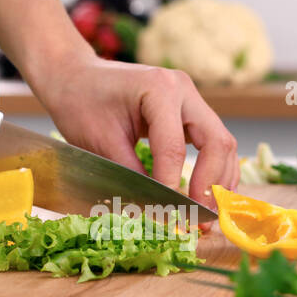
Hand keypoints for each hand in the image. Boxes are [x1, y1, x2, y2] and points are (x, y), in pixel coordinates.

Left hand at [30, 55, 239, 213]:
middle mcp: (183, 89)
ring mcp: (190, 98)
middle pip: (216, 141)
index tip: (168, 216)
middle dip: (211, 184)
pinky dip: (214, 170)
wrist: (75, 77)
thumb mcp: (100, 142)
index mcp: (159, 88)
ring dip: (219, 180)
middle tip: (201, 220)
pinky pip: (213, 141)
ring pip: (222, 142)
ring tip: (207, 214)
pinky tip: (207, 195)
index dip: (172, 185)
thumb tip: (155, 211)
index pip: (173, 147)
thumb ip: (130, 175)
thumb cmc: (81, 104)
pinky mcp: (190, 111)